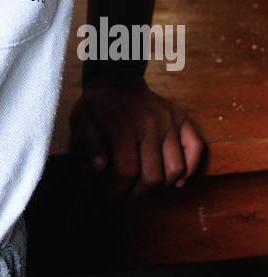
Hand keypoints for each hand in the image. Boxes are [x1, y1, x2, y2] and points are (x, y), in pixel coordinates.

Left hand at [69, 74, 204, 197]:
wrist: (117, 80)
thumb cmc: (97, 106)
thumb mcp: (81, 121)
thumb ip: (87, 144)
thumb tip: (100, 168)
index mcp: (124, 125)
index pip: (127, 170)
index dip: (118, 190)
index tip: (110, 197)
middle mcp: (151, 123)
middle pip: (153, 175)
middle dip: (138, 193)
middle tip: (126, 195)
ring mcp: (169, 120)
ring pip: (176, 168)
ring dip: (161, 187)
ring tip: (144, 188)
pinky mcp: (181, 118)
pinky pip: (196, 147)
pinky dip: (190, 168)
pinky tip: (176, 181)